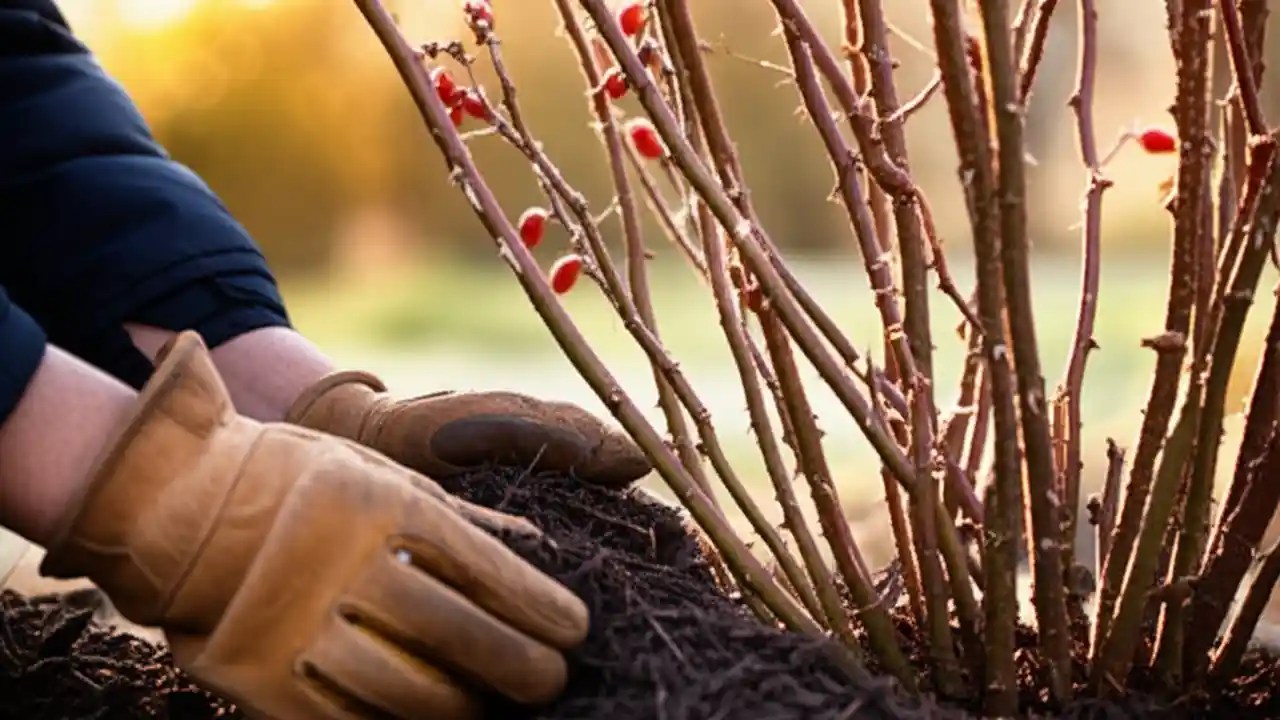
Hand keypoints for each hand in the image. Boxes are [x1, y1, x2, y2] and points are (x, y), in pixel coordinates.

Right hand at [38, 332, 588, 719]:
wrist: (173, 504)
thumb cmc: (293, 480)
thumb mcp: (376, 474)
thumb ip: (455, 516)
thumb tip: (536, 553)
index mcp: (380, 509)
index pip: (484, 570)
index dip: (539, 607)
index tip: (574, 629)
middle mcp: (344, 568)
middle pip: (458, 637)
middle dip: (521, 666)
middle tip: (551, 678)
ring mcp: (298, 628)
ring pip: (409, 693)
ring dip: (466, 707)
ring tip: (493, 707)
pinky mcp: (261, 680)